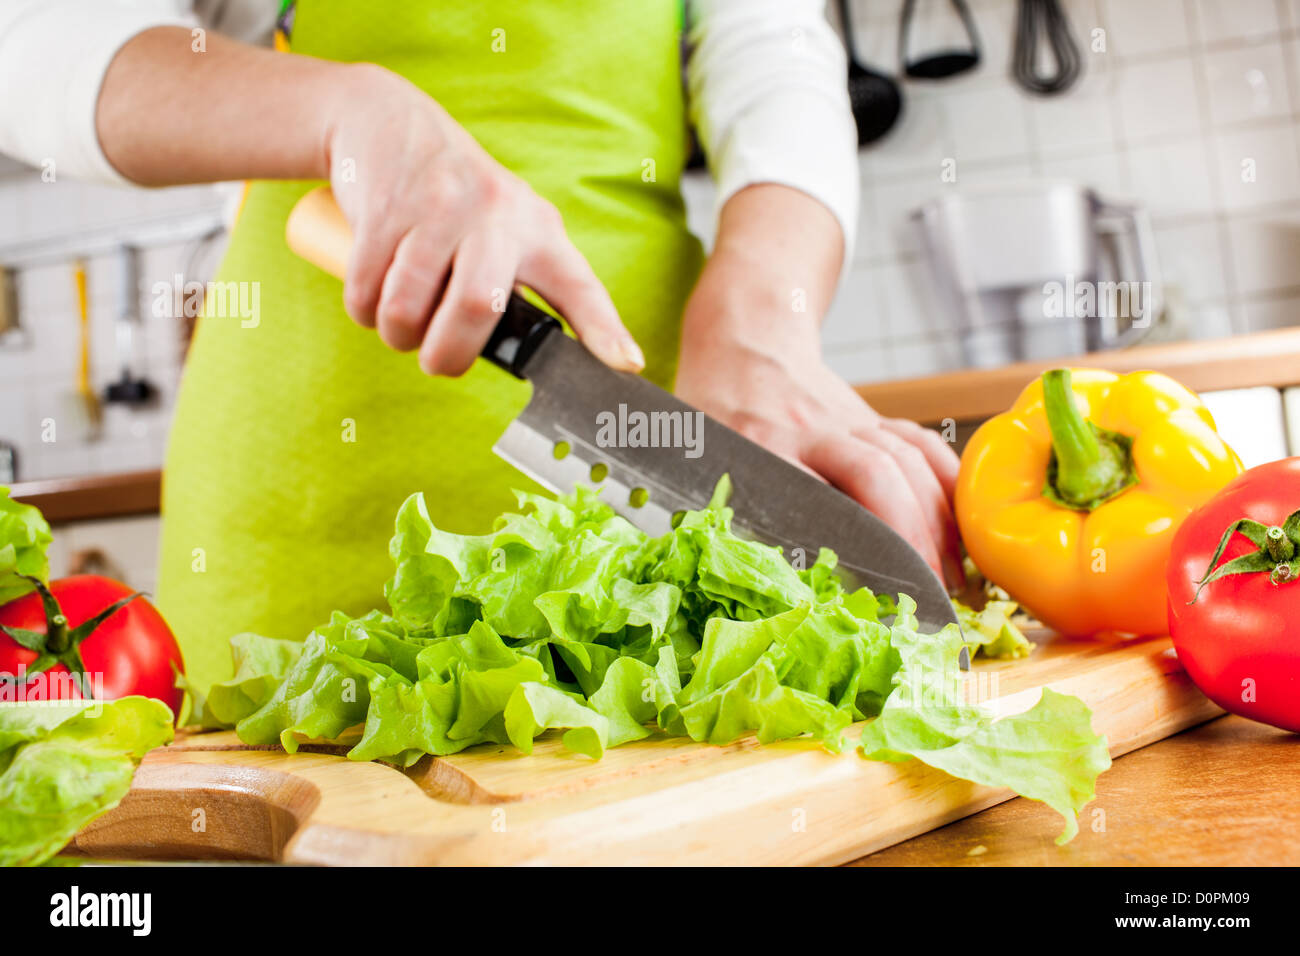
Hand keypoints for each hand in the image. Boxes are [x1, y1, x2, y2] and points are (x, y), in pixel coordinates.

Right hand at [324, 66, 642, 375]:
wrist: (384, 121)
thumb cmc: (452, 199)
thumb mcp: (503, 224)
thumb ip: (520, 281)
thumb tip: (530, 357)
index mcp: (537, 229)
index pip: (578, 286)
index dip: (603, 329)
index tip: (627, 364)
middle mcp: (497, 213)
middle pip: (475, 309)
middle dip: (447, 355)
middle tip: (436, 361)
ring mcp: (439, 206)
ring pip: (408, 308)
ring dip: (396, 334)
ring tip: (399, 324)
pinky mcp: (386, 207)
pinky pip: (367, 289)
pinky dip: (363, 311)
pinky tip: (372, 296)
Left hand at [675, 187, 960, 584]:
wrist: (743, 342)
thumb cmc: (712, 412)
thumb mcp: (693, 456)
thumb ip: (714, 507)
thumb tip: (730, 574)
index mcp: (760, 443)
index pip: (807, 496)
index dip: (840, 543)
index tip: (860, 593)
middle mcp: (811, 428)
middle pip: (875, 473)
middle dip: (906, 535)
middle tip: (922, 597)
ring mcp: (850, 419)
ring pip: (907, 460)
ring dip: (935, 521)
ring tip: (946, 582)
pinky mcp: (874, 418)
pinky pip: (922, 445)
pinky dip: (949, 486)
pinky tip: (962, 530)